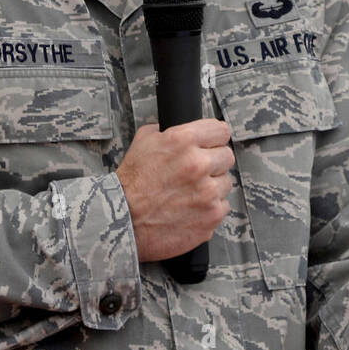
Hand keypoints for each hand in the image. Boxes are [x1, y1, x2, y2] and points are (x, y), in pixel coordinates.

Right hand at [115, 119, 233, 262]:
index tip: (210, 145)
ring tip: (190, 193)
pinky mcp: (212, 216)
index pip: (221, 130)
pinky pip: (223, 206)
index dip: (213, 138)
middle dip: (213, 163)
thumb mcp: (144, 141)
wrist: (121, 221)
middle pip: (227, 156)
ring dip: (212, 187)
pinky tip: (191, 209)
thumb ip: (168, 130)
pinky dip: (210, 208)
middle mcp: (199, 164)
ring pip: (226, 182)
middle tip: (196, 173)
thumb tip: (185, 128)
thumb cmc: (130, 183)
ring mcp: (208, 192)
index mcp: (184, 141)